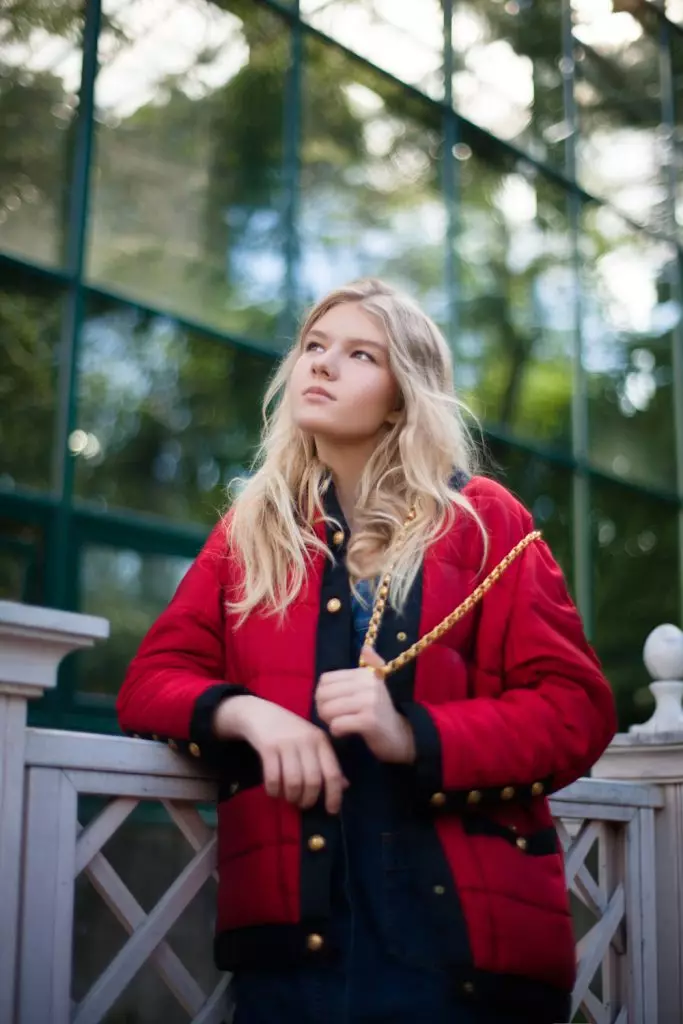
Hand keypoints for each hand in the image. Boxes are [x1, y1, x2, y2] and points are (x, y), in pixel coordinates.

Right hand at [213, 696, 347, 813]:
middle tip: (303, 805)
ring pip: (294, 782)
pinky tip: (274, 791)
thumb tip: (344, 786)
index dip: (334, 795)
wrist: (260, 714)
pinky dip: (274, 791)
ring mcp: (287, 743)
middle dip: (308, 799)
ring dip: (291, 797)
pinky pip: (273, 778)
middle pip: (313, 781)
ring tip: (289, 798)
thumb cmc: (289, 731)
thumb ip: (327, 763)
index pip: (333, 773)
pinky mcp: (268, 747)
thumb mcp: (311, 743)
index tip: (331, 811)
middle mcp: (307, 741)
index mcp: (321, 741)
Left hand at [315, 646, 415, 763]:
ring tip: (339, 724)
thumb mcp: (375, 685)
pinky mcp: (369, 721)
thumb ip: (370, 665)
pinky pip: (337, 724)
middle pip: (323, 694)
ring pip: (328, 710)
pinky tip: (344, 732)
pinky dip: (336, 731)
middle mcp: (368, 684)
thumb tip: (366, 647)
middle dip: (322, 709)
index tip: (334, 704)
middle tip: (333, 717)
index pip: (325, 679)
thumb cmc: (380, 710)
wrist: (399, 734)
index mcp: (364, 674)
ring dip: (329, 721)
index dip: (322, 694)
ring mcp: (369, 702)